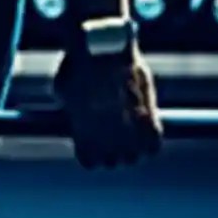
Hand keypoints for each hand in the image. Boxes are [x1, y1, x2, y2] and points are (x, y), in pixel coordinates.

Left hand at [54, 42, 162, 167]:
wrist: (102, 54)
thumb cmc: (79, 65)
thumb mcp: (63, 87)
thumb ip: (69, 104)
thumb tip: (71, 105)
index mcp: (82, 136)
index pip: (91, 162)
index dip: (94, 151)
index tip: (95, 138)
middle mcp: (104, 142)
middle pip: (113, 162)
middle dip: (115, 150)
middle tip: (118, 130)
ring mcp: (127, 135)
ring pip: (134, 157)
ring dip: (134, 146)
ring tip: (133, 126)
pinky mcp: (148, 123)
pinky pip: (154, 145)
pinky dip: (152, 136)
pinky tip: (148, 120)